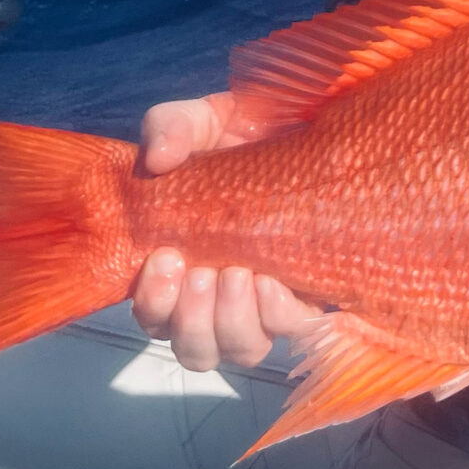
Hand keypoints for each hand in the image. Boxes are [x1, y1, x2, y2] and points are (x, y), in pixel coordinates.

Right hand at [131, 93, 321, 369]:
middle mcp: (222, 295)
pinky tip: (274, 283)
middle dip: (191, 319)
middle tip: (203, 273)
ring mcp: (268, 299)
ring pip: (241, 349)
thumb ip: (172, 126)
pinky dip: (276, 315)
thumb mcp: (206, 118)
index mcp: (184, 262)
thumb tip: (157, 157)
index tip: (163, 261)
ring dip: (230, 322)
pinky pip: (292, 330)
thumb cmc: (251, 130)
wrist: (315, 125)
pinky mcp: (312, 293)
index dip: (153, 304)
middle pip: (195, 348)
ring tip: (237, 275)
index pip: (155, 314)